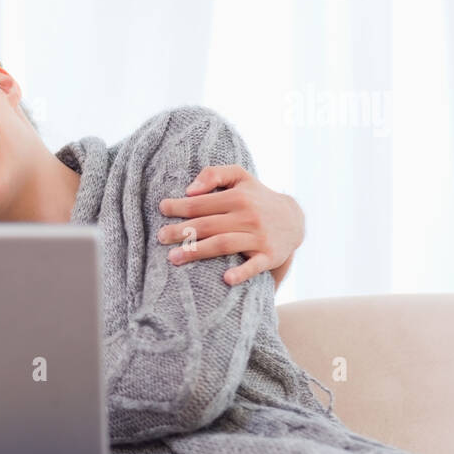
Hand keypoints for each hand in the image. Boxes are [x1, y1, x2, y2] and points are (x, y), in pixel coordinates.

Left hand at [156, 165, 304, 285]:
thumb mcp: (240, 177)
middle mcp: (248, 216)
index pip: (201, 203)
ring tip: (174, 258)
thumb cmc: (255, 197)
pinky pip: (254, 266)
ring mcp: (259, 237)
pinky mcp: (269, 256)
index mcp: (237, 197)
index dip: (179, 206)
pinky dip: (241, 273)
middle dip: (181, 232)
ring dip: (198, 251)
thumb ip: (214, 174)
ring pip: (224, 244)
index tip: (162, 209)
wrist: (293, 219)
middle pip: (208, 225)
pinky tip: (226, 279)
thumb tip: (189, 190)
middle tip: (160, 237)